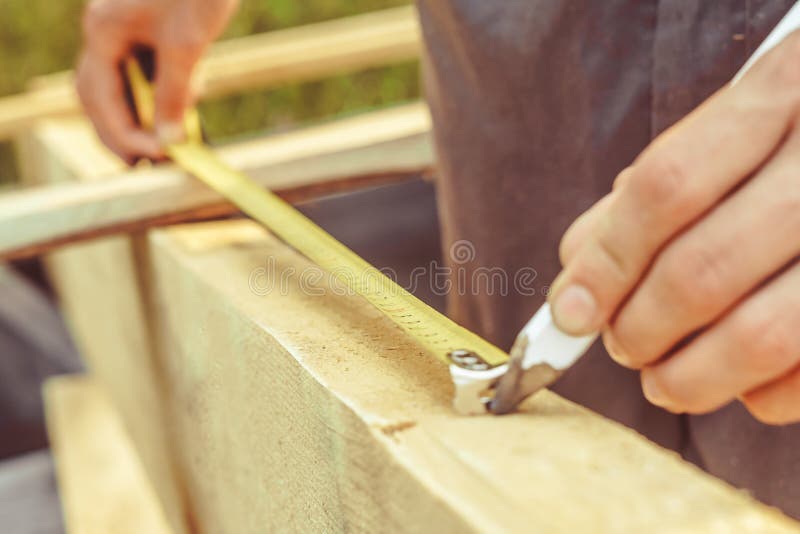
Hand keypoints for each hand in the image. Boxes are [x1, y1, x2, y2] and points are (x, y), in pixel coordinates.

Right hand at [77, 0, 237, 161]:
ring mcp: (127, 30)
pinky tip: (186, 108)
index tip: (154, 157)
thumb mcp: (188, 44)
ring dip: (144, 117)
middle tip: (146, 165)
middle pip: (102, 96)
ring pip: (124, 86)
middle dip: (122, 132)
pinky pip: (148, 72)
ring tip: (168, 146)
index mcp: (103, 31)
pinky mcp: (152, 30)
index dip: (123, 133)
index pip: (100, 97)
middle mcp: (107, 32)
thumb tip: (168, 141)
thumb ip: (176, 94)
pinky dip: (163, 95)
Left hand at [550, 32, 799, 424]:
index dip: (606, 263)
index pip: (666, 187)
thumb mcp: (720, 137)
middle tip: (620, 346)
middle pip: (702, 270)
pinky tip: (738, 381)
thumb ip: (643, 199)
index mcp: (783, 90)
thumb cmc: (788, 143)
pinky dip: (760, 397)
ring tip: (662, 380)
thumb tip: (577, 286)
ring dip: (688, 377)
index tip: (569, 314)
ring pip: (761, 335)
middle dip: (638, 328)